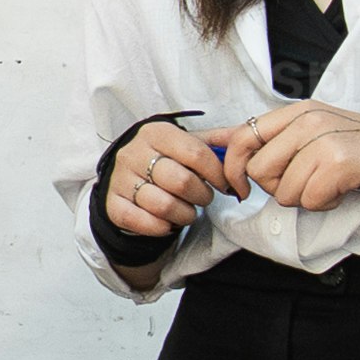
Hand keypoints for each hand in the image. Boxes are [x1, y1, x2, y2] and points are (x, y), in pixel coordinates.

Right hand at [97, 118, 225, 242]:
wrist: (126, 177)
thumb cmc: (165, 160)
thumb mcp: (187, 143)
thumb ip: (216, 141)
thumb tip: (245, 137)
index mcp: (156, 133)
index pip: (197, 154)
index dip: (217, 174)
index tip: (224, 184)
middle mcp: (134, 153)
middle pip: (182, 182)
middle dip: (202, 196)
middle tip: (204, 198)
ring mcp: (121, 180)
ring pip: (164, 206)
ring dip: (185, 214)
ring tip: (188, 211)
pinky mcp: (114, 206)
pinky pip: (146, 223)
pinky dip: (163, 227)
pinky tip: (168, 221)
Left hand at [220, 99, 359, 215]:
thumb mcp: (320, 136)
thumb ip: (275, 141)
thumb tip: (220, 143)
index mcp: (299, 111)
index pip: (241, 136)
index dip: (231, 168)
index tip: (238, 187)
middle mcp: (308, 118)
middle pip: (257, 169)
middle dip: (278, 188)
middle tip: (309, 184)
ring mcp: (323, 137)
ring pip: (282, 190)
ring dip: (306, 199)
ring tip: (333, 185)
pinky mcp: (339, 161)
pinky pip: (309, 200)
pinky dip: (326, 205)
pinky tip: (346, 190)